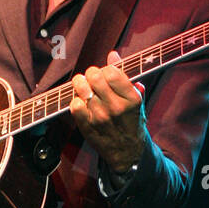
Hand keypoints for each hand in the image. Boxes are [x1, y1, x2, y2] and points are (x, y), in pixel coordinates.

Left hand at [69, 50, 145, 173]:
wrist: (128, 153)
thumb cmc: (131, 122)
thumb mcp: (134, 99)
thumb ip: (124, 76)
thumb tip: (112, 54)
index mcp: (132, 98)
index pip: (111, 71)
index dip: (105, 69)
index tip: (105, 74)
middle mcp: (116, 107)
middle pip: (95, 77)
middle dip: (91, 74)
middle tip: (92, 79)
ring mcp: (101, 118)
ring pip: (82, 88)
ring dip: (81, 85)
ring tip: (84, 88)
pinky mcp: (88, 127)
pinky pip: (74, 105)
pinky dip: (76, 101)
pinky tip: (82, 103)